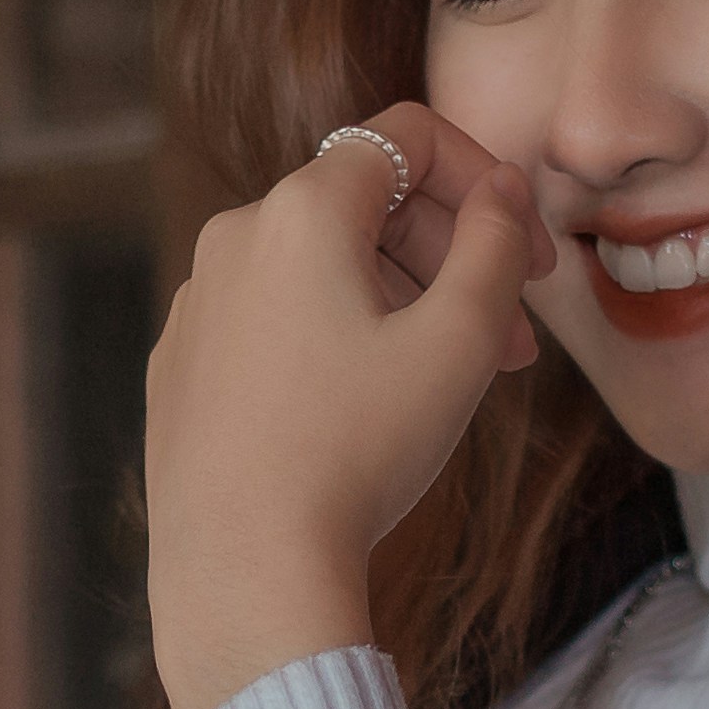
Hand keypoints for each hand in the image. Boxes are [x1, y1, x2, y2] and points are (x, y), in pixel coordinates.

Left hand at [142, 102, 556, 708]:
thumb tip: (502, 188)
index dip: (486, 181)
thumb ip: (497, 243)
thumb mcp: (461, 342)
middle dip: (450, 259)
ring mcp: (196, 305)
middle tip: (512, 344)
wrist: (245, 570)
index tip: (529, 257)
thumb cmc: (358, 453)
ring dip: (398, 306)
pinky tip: (367, 415)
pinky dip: (332, 343)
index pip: (409, 137)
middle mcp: (233, 238)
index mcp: (301, 210)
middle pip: (365, 207)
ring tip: (449, 386)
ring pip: (319, 272)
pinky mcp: (179, 369)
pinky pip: (271, 325)